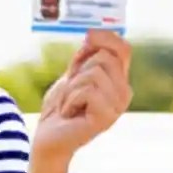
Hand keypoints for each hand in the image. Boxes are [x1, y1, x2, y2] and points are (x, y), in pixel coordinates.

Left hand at [33, 30, 132, 163]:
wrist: (49, 139)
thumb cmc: (60, 107)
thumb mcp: (72, 75)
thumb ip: (85, 57)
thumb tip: (93, 33)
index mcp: (119, 81)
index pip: (123, 49)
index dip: (106, 37)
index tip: (87, 37)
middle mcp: (124, 93)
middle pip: (105, 57)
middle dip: (79, 69)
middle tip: (71, 90)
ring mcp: (118, 106)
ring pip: (94, 72)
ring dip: (72, 87)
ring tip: (69, 104)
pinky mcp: (107, 117)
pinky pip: (87, 90)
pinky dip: (70, 99)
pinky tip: (69, 113)